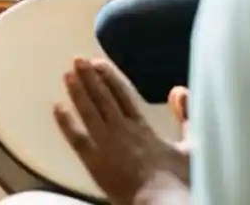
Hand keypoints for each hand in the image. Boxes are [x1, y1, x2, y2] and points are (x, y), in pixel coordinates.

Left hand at [54, 58, 189, 204]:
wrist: (163, 202)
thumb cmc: (180, 180)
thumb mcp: (192, 145)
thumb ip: (187, 116)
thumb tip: (179, 90)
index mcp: (142, 127)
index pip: (121, 95)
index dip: (108, 78)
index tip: (97, 63)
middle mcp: (122, 130)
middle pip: (102, 98)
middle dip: (89, 78)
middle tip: (77, 60)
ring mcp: (106, 145)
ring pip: (88, 112)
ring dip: (77, 92)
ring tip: (67, 75)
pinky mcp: (95, 162)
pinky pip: (76, 138)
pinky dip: (66, 122)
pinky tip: (57, 107)